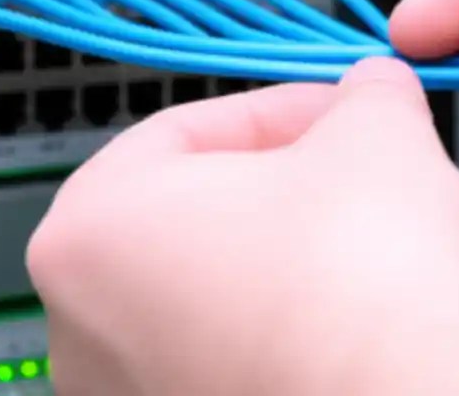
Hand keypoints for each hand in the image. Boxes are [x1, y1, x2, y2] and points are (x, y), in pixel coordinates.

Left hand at [27, 59, 458, 394]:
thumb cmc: (364, 299)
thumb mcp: (377, 141)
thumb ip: (362, 100)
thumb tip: (373, 94)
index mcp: (86, 231)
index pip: (182, 131)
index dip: (279, 110)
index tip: (335, 113)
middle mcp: (81, 328)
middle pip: (190, 219)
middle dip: (279, 187)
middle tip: (355, 174)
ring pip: (213, 299)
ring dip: (283, 266)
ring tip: (366, 256)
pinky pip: (234, 365)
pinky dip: (286, 340)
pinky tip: (352, 330)